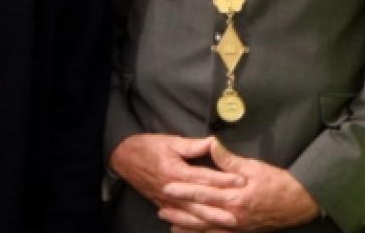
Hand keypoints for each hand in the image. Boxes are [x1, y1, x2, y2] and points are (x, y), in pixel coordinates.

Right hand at [110, 134, 243, 224]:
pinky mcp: (163, 205)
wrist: (124, 158)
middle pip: (201, 201)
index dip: (224, 179)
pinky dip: (193, 225)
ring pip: (192, 214)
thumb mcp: (171, 141)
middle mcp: (172, 190)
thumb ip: (193, 145)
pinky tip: (205, 230)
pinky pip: (181, 219)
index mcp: (175, 172)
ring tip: (228, 224)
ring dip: (210, 220)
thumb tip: (213, 142)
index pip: (205, 177)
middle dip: (221, 207)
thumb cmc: (147, 147)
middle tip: (240, 211)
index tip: (241, 181)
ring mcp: (167, 201)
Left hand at [159, 139, 320, 231]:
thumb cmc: (278, 183)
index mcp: (235, 197)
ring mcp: (236, 226)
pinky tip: (189, 232)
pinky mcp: (240, 231)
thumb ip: (229, 160)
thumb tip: (212, 145)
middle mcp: (233, 216)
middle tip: (160, 205)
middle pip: (200, 212)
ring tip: (168, 220)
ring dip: (186, 224)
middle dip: (179, 209)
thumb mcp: (254, 167)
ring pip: (206, 227)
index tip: (167, 185)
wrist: (299, 204)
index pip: (204, 192)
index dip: (184, 189)